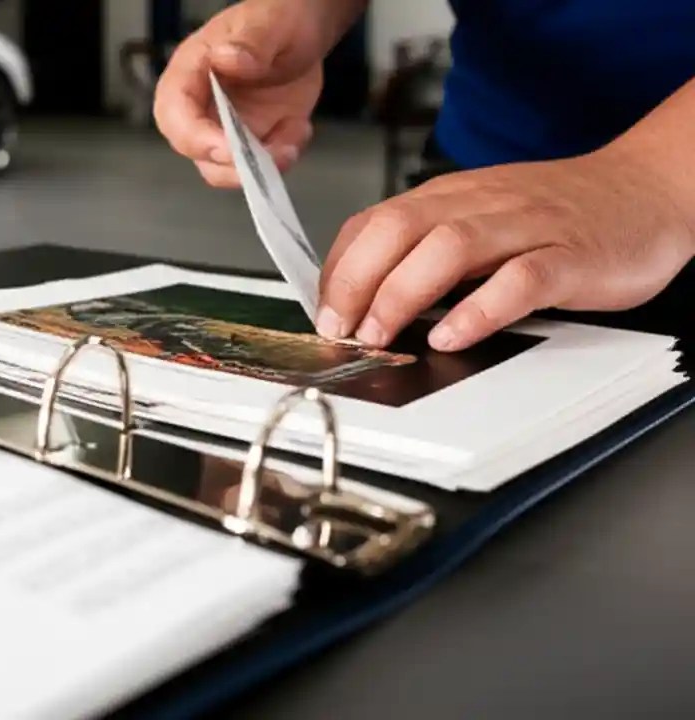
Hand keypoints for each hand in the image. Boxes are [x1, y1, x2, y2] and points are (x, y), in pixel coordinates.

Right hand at [153, 0, 339, 185]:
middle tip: (272, 154)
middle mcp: (200, 106)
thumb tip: (227, 58)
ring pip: (225, 168)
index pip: (174, 113)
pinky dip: (283, 154)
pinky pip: (259, 164)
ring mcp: (224, 127)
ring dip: (261, 164)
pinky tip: (299, 126)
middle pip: (195, 150)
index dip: (195, 138)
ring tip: (296, 133)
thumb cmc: (277, 19)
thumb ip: (251, 42)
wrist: (304, 31)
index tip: (229, 149)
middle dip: (231, 165)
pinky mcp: (250, 140)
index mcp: (190, 72)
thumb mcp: (270, 24)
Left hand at [316, 150, 694, 351]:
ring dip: (402, 294)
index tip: (323, 310)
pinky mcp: (570, 258)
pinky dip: (480, 309)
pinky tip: (453, 335)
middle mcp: (482, 205)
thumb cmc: (557, 214)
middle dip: (357, 281)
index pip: (374, 221)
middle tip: (341, 328)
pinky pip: (519, 281)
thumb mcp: (479, 218)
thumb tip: (363, 294)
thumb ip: (427, 248)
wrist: (647, 187)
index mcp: (452, 196)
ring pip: (449, 248)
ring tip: (380, 333)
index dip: (340, 267)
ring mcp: (527, 229)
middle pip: (399, 230)